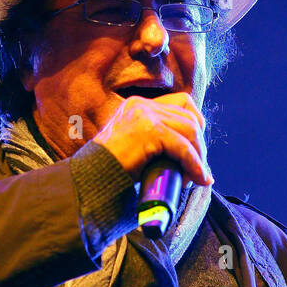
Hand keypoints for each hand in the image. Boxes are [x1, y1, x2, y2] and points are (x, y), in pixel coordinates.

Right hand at [93, 91, 212, 188]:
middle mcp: (141, 105)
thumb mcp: (134, 150)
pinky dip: (195, 164)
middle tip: (199, 171)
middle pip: (190, 115)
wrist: (87, 183)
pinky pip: (183, 147)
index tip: (197, 150)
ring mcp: (144, 115)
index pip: (181, 102)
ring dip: (199, 156)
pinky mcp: (149, 131)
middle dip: (199, 144)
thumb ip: (154, 145)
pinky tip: (199, 179)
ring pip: (190, 130)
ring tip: (197, 178)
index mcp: (137, 106)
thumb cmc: (108, 174)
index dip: (196, 125)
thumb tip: (185, 158)